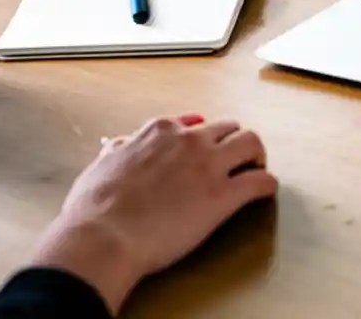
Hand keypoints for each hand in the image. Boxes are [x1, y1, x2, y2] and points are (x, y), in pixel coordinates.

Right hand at [30, 114, 277, 314]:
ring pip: (252, 143)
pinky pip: (261, 181)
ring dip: (255, 156)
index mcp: (159, 132)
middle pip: (228, 128)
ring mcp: (210, 165)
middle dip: (232, 142)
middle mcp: (189, 140)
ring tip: (253, 170)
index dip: (201, 137)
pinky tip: (264, 192)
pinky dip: (266, 185)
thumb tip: (118, 146)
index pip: (194, 123)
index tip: (204, 147)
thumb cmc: (93, 208)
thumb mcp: (100, 166)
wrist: (102, 237)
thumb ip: (117, 152)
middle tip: (233, 161)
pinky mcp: (225, 195)